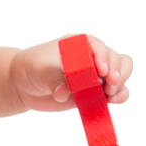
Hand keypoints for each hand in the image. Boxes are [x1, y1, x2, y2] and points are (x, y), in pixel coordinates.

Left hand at [9, 35, 132, 112]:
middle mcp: (92, 57)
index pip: (99, 47)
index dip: (104, 58)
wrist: (25, 84)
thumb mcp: (40, 68)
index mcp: (81, 44)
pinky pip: (114, 94)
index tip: (101, 72)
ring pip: (121, 75)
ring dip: (120, 86)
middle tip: (109, 86)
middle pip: (117, 60)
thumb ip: (54, 79)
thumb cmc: (33, 66)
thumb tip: (64, 93)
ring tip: (110, 95)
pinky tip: (111, 101)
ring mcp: (95, 75)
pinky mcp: (94, 92)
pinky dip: (117, 98)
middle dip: (118, 73)